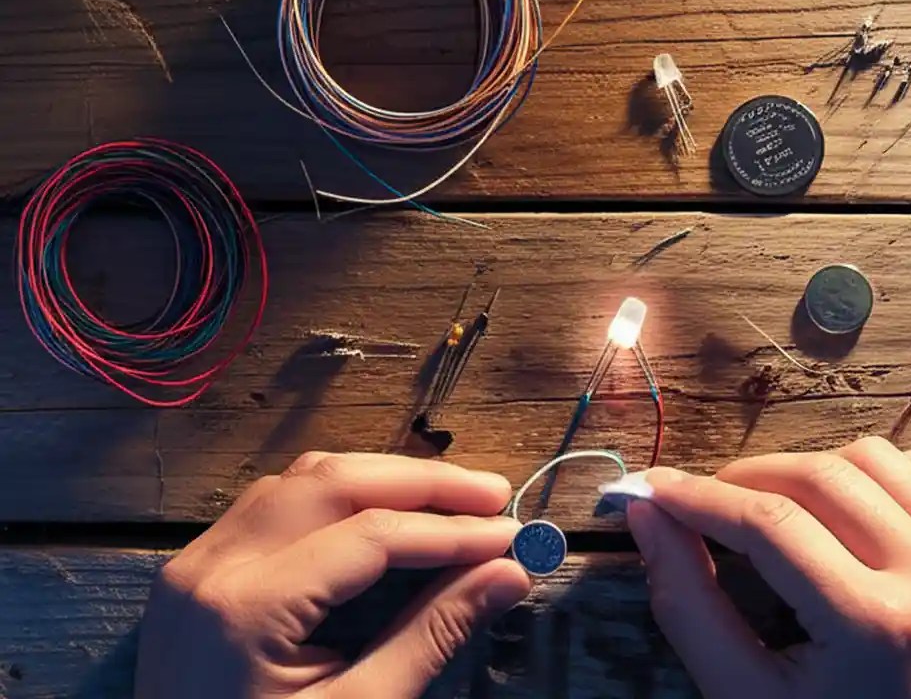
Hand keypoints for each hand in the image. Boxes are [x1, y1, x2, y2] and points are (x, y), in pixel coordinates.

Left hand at [135, 452, 530, 698]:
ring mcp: (194, 565)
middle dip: (422, 484)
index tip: (510, 534)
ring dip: (380, 480)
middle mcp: (211, 567)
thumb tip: (507, 575)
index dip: (450, 531)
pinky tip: (386, 513)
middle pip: (333, 482)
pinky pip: (274, 505)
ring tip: (450, 499)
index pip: (369, 536)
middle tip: (493, 495)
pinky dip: (337, 498)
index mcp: (246, 609)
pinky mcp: (196, 572)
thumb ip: (432, 636)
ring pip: (301, 481)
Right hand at [628, 437, 910, 698]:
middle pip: (818, 478)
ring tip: (778, 508)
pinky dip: (900, 470)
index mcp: (871, 626)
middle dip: (745, 479)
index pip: (765, 523)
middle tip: (705, 504)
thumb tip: (649, 516)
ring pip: (877, 461)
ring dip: (814, 469)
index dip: (697, 497)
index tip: (654, 489)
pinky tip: (863, 503)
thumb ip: (691, 608)